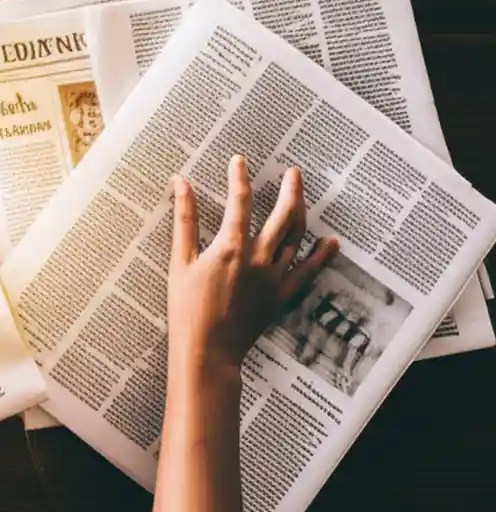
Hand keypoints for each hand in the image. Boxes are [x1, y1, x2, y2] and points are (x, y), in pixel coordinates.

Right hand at [166, 156, 337, 382]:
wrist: (208, 350)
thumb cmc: (187, 308)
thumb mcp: (179, 261)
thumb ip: (184, 221)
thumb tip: (181, 185)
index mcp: (230, 246)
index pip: (239, 200)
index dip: (239, 176)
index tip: (239, 161)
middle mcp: (258, 257)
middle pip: (281, 214)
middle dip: (289, 189)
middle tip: (293, 172)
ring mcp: (274, 277)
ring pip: (297, 237)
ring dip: (303, 212)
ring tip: (303, 196)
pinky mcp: (282, 296)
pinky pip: (308, 272)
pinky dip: (322, 255)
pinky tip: (331, 241)